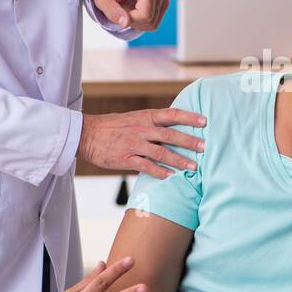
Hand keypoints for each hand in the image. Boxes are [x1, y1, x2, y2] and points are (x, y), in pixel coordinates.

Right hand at [78, 106, 206, 177]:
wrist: (86, 134)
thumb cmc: (113, 127)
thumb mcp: (134, 118)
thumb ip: (152, 122)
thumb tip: (174, 125)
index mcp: (145, 117)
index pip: (171, 114)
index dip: (188, 117)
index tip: (204, 121)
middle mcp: (141, 129)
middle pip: (170, 134)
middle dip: (189, 141)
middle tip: (204, 146)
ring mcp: (133, 144)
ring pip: (160, 152)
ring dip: (178, 160)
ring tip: (193, 167)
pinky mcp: (125, 158)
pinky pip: (145, 166)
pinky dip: (159, 171)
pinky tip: (171, 177)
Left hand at [93, 0, 182, 31]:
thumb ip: (111, 10)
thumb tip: (125, 23)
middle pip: (146, 14)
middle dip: (132, 18)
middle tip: (122, 10)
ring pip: (151, 22)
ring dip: (136, 22)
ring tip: (129, 9)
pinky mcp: (163, 6)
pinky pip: (153, 25)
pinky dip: (141, 24)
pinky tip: (136, 13)